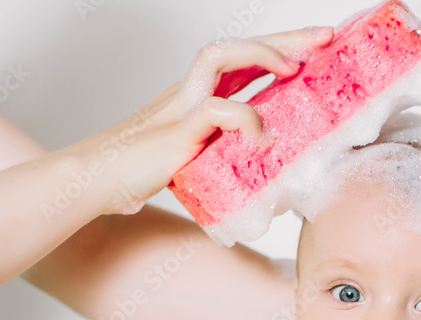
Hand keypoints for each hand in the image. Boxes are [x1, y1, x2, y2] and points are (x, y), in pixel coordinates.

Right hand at [69, 27, 334, 215]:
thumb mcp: (197, 161)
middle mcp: (190, 92)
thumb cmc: (141, 173)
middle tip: (324, 36)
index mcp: (198, 96)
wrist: (95, 182)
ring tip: (292, 69)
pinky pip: (216, 110)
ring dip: (261, 55)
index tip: (316, 47)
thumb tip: (264, 177)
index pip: (243, 60)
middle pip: (239, 46)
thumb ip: (225, 159)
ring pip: (221, 56)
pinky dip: (246, 119)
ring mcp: (182, 106)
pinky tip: (264, 139)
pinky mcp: (178, 130)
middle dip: (284, 37)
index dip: (278, 48)